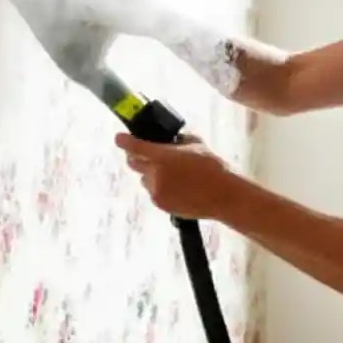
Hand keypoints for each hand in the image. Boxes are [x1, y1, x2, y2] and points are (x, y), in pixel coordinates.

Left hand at [114, 131, 239, 220]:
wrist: (222, 195)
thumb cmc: (212, 167)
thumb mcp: (195, 144)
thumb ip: (177, 141)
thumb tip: (169, 140)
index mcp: (162, 156)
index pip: (133, 146)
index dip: (123, 141)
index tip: (119, 138)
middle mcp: (155, 173)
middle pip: (133, 162)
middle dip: (137, 157)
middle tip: (148, 155)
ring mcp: (156, 190)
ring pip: (144, 178)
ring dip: (151, 174)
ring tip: (173, 175)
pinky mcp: (160, 204)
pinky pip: (153, 192)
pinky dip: (160, 188)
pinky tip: (177, 188)